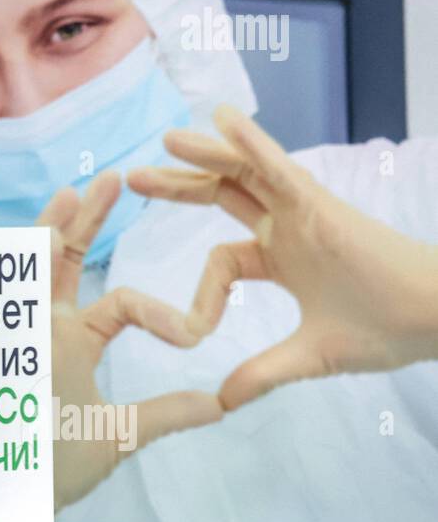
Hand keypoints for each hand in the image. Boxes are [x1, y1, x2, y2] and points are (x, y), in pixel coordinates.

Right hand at [40, 170, 222, 510]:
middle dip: (89, 222)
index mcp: (73, 342)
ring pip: (32, 265)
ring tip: (77, 190)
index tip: (192, 334)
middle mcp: (41, 326)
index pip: (116, 304)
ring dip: (54, 227)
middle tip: (113, 180)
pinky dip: (10, 262)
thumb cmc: (52, 463)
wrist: (4, 490)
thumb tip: (218, 403)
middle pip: (66, 262)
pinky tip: (29, 234)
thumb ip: (164, 414)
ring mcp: (11, 329)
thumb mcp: (116, 434)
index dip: (157, 313)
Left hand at [127, 103, 437, 409]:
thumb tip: (223, 401)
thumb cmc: (388, 331)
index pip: (223, 262)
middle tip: (133, 178)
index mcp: (281, 259)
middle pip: (222, 195)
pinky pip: (278, 167)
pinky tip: (223, 119)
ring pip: (244, 171)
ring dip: (204, 153)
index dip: (201, 295)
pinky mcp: (321, 204)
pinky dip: (251, 143)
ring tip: (166, 138)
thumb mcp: (309, 356)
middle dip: (179, 185)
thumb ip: (264, 372)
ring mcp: (304, 211)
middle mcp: (288, 227)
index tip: (189, 332)